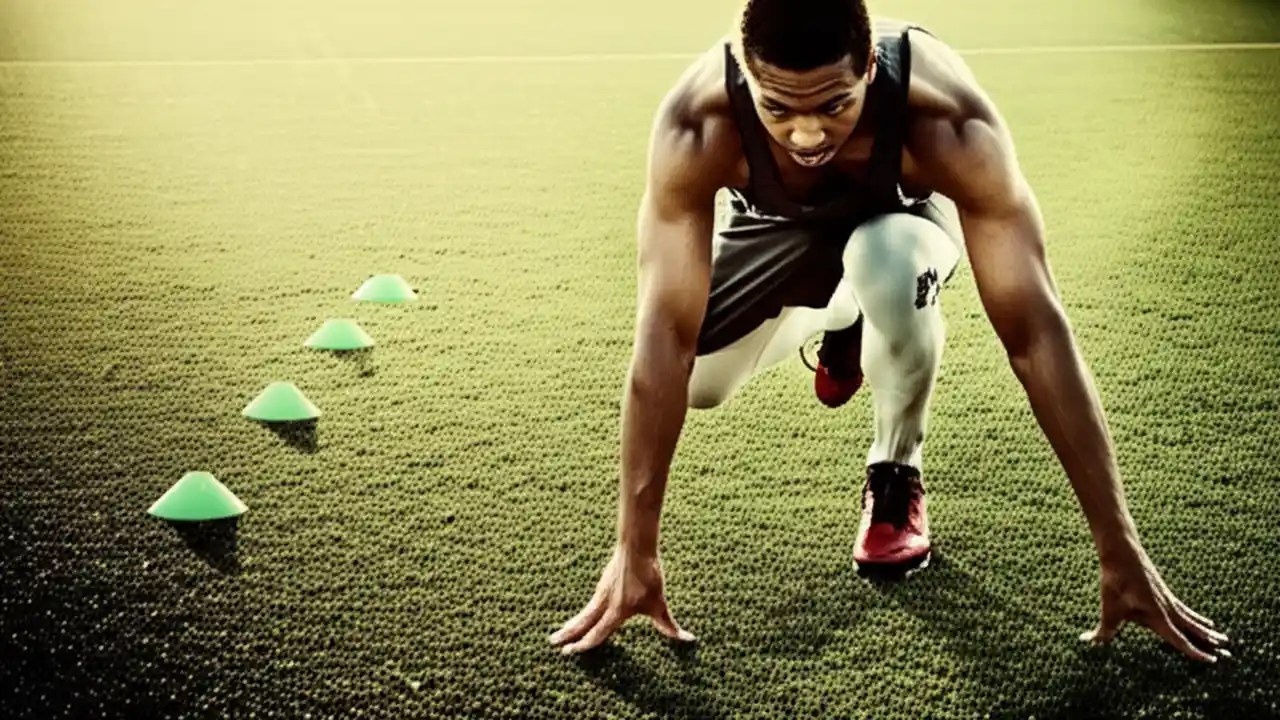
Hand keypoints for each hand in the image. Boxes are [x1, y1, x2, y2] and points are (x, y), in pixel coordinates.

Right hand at [548, 544, 695, 654]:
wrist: (636, 547)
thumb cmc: (648, 575)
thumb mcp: (660, 603)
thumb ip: (669, 625)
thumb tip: (687, 639)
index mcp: (616, 612)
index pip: (597, 633)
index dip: (583, 645)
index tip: (569, 652)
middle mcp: (605, 603)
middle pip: (583, 623)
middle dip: (568, 634)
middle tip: (552, 642)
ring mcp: (602, 591)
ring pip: (585, 612)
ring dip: (573, 623)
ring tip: (562, 630)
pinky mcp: (605, 581)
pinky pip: (591, 602)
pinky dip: (584, 611)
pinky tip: (585, 612)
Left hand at [1081, 542, 1229, 661]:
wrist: (1122, 552)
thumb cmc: (1116, 581)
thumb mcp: (1110, 608)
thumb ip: (1104, 630)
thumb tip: (1087, 641)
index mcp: (1158, 616)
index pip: (1179, 639)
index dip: (1194, 652)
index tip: (1211, 661)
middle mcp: (1167, 608)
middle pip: (1192, 629)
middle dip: (1209, 641)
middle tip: (1228, 652)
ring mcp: (1167, 599)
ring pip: (1190, 618)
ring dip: (1205, 629)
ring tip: (1222, 639)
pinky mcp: (1163, 591)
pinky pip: (1183, 608)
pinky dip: (1194, 616)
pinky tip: (1202, 620)